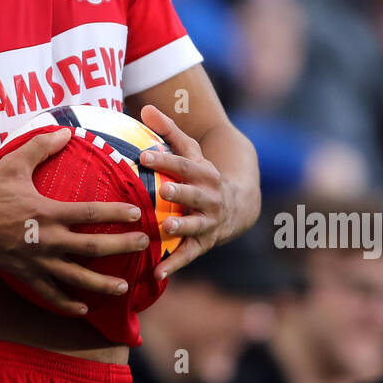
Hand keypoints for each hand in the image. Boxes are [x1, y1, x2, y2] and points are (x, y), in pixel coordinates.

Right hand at [0, 127, 151, 316]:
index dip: (117, 214)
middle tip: (144, 245)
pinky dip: (66, 303)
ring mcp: (35, 261)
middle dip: (121, 247)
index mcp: (47, 212)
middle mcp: (46, 240)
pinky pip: (48, 294)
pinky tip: (83, 309)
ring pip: (75, 278)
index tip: (137, 214)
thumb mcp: (14, 162)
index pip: (91, 214)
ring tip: (124, 287)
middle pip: (92, 248)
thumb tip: (67, 131)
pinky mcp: (23, 274)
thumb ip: (42, 146)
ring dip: (102, 284)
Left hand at [138, 104, 233, 278]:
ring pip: (195, 225)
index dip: (165, 161)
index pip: (183, 164)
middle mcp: (209, 197)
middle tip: (163, 191)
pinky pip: (189, 255)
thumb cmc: (201, 175)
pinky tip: (157, 273)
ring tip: (166, 228)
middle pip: (194, 194)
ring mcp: (208, 222)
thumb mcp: (191, 151)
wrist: (238, 206)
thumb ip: (169, 131)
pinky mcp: (204, 244)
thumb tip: (145, 108)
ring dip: (182, 227)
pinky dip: (174, 264)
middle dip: (180, 193)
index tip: (144, 156)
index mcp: (204, 173)